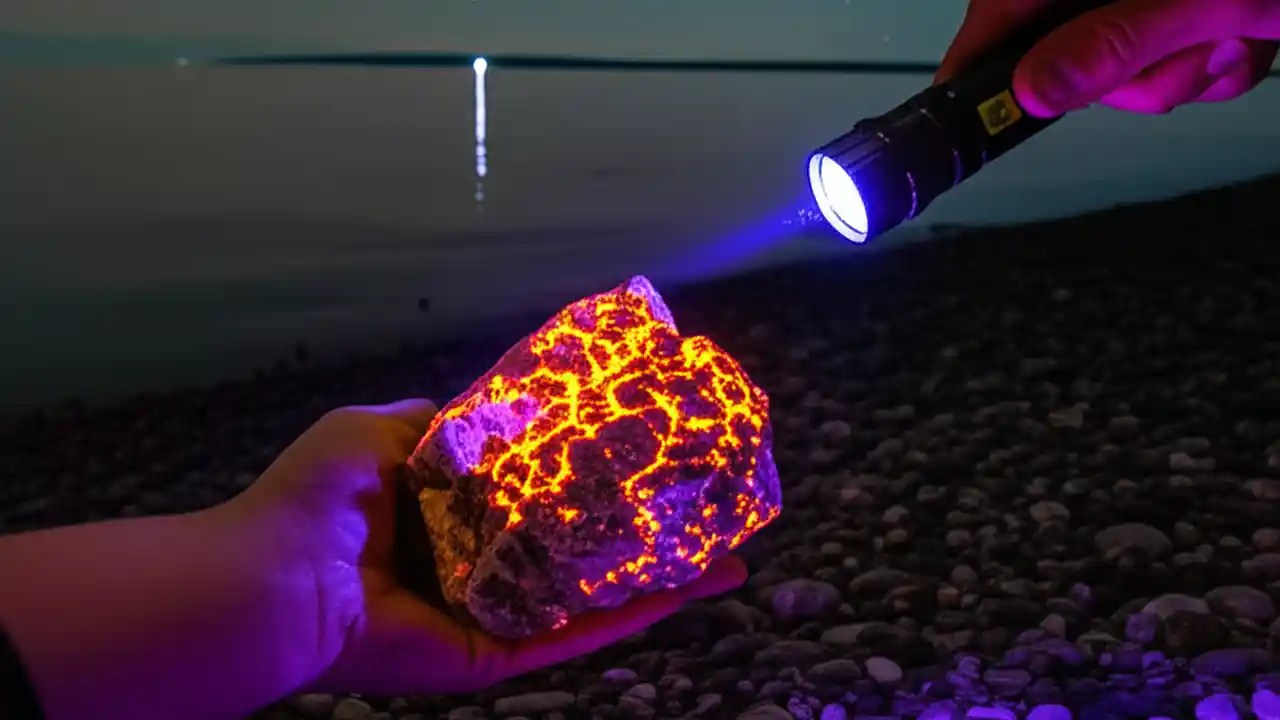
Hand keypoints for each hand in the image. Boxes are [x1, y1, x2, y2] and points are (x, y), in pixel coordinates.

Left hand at [227, 399, 747, 697]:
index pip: (542, 499)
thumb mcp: (380, 431)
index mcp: (452, 519)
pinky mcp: (492, 654)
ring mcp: (491, 615)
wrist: (275, 578)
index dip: (595, 480)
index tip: (648, 458)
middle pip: (580, 553)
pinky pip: (569, 636)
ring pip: (591, 600)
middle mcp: (480, 569)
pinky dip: (627, 618)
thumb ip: (439, 422)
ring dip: (660, 584)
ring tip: (727, 563)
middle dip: (644, 538)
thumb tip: (492, 407)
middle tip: (707, 515)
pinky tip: (682, 594)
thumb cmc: (317, 499)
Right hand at [936, 0, 1277, 116]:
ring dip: (1189, 71)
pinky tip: (1246, 35)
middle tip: (1188, 55)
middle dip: (1135, 74)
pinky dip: (1215, 64)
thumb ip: (1117, 42)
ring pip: (1127, 68)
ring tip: (1237, 35)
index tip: (965, 108)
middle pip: (1065, 51)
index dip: (983, 61)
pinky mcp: (1180, 11)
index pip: (1003, 10)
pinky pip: (1171, 62)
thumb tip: (1037, 89)